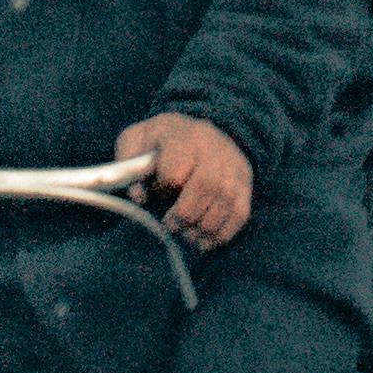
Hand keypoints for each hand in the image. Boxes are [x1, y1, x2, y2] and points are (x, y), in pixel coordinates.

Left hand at [116, 111, 252, 247]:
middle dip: (185, 215)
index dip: (163, 187)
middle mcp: (213, 149)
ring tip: (186, 236)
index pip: (175, 169)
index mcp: (182, 136)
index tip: (156, 190)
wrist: (199, 131)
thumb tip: (138, 196)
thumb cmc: (160, 142)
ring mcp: (233, 166)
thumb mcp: (136, 140)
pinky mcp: (245, 183)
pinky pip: (239, 213)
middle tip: (170, 226)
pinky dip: (222, 233)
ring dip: (203, 228)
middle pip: (205, 187)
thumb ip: (127, 164)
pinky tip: (204, 241)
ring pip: (225, 202)